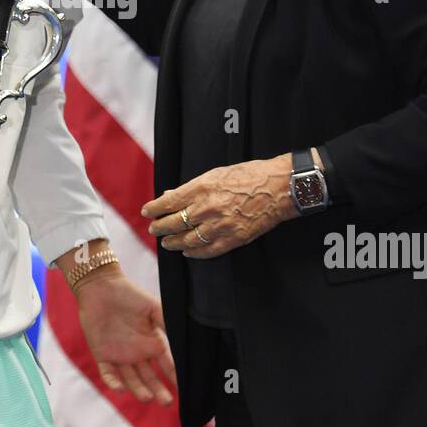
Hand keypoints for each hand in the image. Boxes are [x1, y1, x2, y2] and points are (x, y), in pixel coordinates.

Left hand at [74, 272, 175, 403]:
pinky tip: (120, 389)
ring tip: (147, 398)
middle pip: (151, 378)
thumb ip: (167, 323)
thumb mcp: (153, 308)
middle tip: (167, 403)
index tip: (185, 389)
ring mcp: (120, 356)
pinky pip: (108, 373)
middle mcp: (138, 354)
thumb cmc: (129, 294)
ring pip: (132, 379)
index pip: (167, 365)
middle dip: (158, 391)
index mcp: (152, 343)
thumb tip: (186, 338)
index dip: (176, 377)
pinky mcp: (102, 355)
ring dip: (139, 390)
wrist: (101, 286)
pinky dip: (113, 382)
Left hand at [143, 155, 296, 258]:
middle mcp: (208, 208)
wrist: (279, 188)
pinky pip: (208, 251)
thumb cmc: (249, 175)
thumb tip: (171, 195)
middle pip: (174, 223)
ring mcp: (221, 226)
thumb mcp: (216, 173)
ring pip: (188, 240)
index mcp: (202, 188)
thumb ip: (192, 187)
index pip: (169, 202)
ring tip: (167, 243)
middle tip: (154, 230)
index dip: (154, 209)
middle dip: (160, 228)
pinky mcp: (234, 239)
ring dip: (174, 243)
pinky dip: (195, 253)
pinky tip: (188, 252)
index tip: (147, 212)